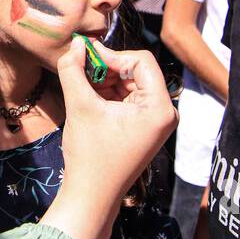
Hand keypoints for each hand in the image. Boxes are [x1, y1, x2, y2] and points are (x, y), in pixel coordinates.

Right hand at [40, 37, 177, 238]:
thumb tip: (76, 42)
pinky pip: (127, 97)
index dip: (113, 56)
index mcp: (160, 107)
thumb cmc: (90, 155)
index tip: (87, 59)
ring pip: (130, 83)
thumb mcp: (80, 106)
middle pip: (137, 71)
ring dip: (105, 80)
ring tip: (81, 87)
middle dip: (108, 68)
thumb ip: (74, 70)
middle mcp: (165, 112)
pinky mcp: (144, 126)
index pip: (142, 61)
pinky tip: (88, 98)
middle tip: (81, 70)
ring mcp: (155, 120)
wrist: (92, 195)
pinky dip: (108, 93)